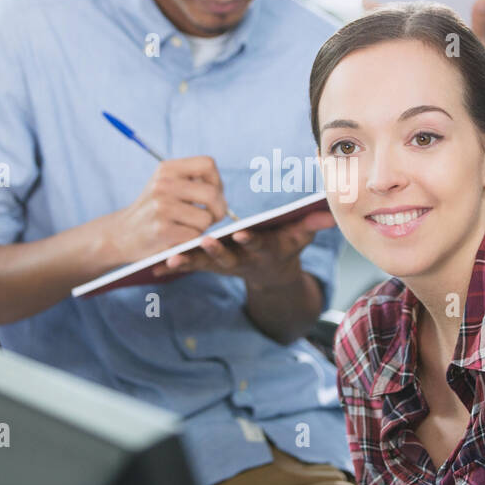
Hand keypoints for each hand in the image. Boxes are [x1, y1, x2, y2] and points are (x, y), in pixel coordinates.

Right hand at [111, 156, 228, 260]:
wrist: (121, 234)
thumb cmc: (152, 210)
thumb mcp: (165, 184)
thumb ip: (192, 181)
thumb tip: (222, 193)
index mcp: (167, 169)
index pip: (208, 164)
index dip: (217, 181)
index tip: (213, 194)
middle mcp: (163, 184)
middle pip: (212, 194)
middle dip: (219, 209)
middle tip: (213, 217)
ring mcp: (161, 207)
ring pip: (206, 218)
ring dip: (203, 227)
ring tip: (188, 227)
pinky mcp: (162, 230)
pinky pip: (195, 236)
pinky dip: (192, 239)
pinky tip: (178, 237)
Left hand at [156, 209, 334, 287]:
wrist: (271, 272)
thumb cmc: (285, 245)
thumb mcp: (300, 236)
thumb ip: (311, 224)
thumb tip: (329, 213)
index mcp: (264, 251)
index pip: (257, 245)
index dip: (250, 241)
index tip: (242, 233)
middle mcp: (242, 260)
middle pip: (227, 257)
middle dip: (215, 251)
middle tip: (203, 241)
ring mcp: (224, 265)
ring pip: (204, 264)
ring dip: (188, 262)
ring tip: (170, 259)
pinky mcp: (209, 265)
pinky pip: (190, 266)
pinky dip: (174, 266)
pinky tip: (156, 267)